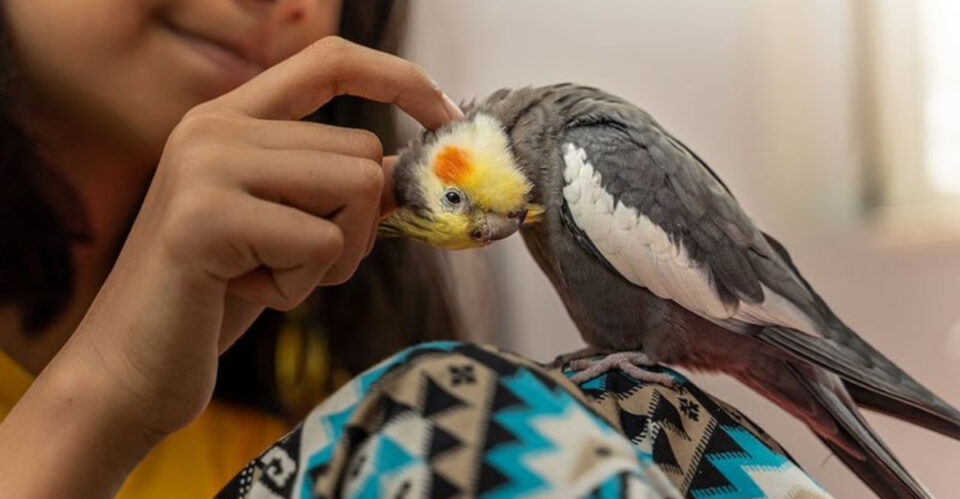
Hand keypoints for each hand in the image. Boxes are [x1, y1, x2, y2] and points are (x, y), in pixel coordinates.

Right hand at [0, 36, 461, 497]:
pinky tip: (247, 294)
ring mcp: (205, 166)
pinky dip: (302, 287)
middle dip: (355, 227)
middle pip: (362, 152)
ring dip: (332, 257)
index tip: (446, 117)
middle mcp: (213, 126)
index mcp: (230, 118)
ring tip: (267, 276)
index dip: (399, 80)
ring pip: (356, 189)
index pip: (329, 61)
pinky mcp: (206, 219)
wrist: (130, 368)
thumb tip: (416, 171)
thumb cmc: (216, 296)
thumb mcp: (287, 228)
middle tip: (295, 264)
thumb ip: (338, 186)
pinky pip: (323, 243)